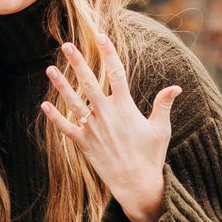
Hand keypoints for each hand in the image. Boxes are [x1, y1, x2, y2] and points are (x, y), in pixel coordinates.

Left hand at [40, 33, 180, 221]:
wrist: (137, 184)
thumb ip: (164, 104)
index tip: (101, 36)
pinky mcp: (84, 144)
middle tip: (67, 44)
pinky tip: (44, 105)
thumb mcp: (161, 129)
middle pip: (89, 82)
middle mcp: (106, 114)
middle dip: (78, 62)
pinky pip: (66, 128)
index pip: (116, 73)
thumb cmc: (151, 156)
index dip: (109, 53)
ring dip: (61, 85)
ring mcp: (93, 128)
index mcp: (125, 107)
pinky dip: (55, 117)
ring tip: (49, 69)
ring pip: (73, 102)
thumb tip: (176, 86)